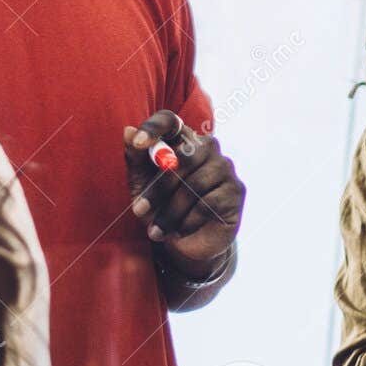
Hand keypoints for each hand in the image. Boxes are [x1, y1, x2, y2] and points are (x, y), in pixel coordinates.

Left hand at [123, 112, 243, 266]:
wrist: (184, 245)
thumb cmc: (160, 208)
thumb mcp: (141, 185)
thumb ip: (135, 158)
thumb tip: (128, 131)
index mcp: (181, 139)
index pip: (170, 120)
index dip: (154, 127)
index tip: (138, 143)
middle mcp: (206, 146)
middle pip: (183, 156)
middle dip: (158, 188)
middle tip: (138, 211)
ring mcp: (224, 166)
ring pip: (195, 184)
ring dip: (171, 211)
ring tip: (156, 230)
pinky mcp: (236, 189)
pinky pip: (209, 202)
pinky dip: (189, 220)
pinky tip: (181, 230)